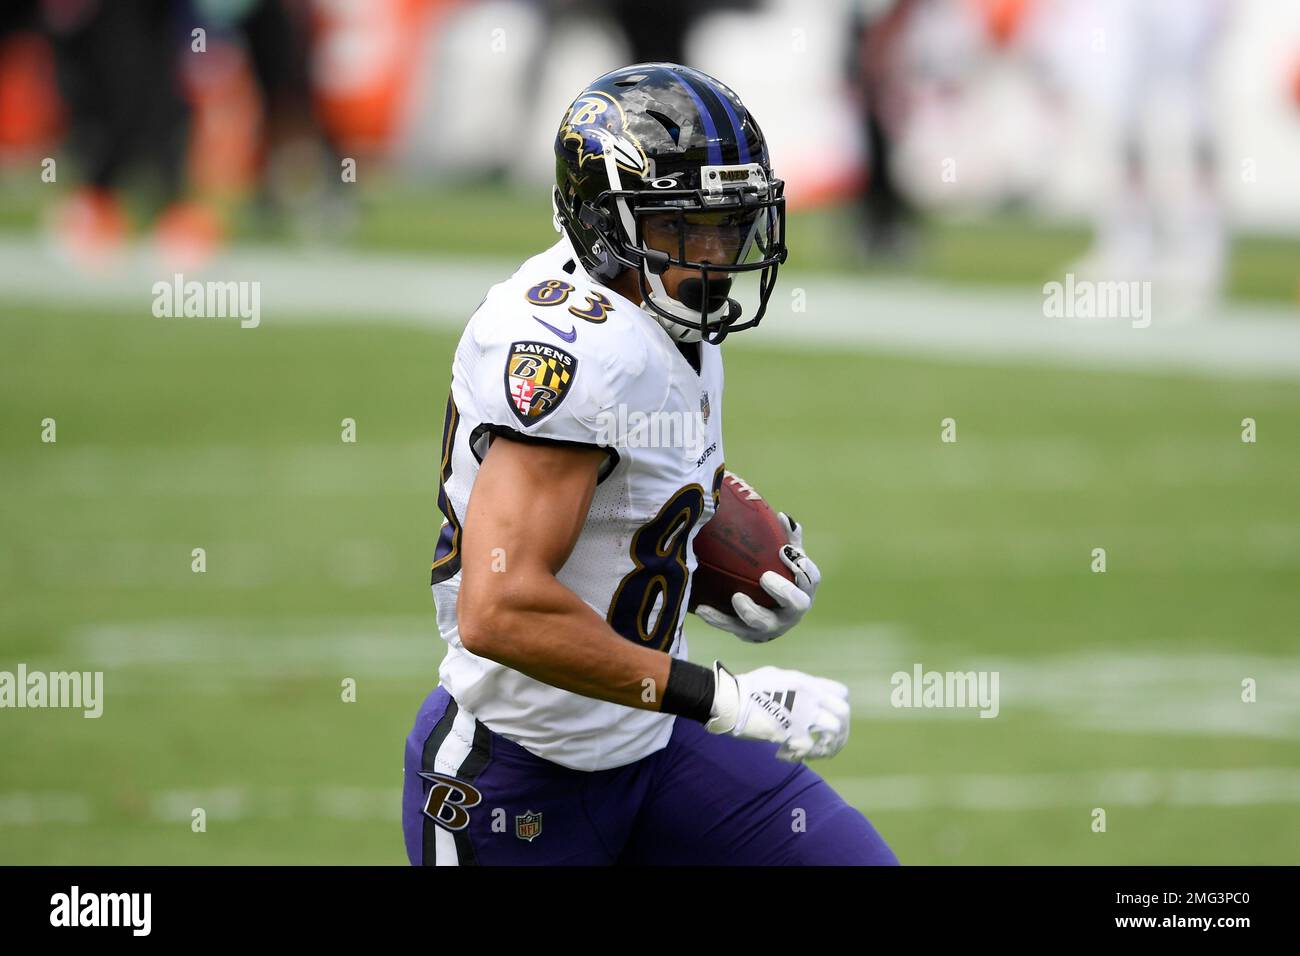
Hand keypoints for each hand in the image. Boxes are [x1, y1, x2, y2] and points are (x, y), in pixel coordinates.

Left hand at [695, 512, 819, 642]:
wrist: (763, 613)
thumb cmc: (778, 579)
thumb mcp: (784, 561)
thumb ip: (788, 540)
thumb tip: (783, 517)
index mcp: (803, 590)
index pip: (811, 579)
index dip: (802, 566)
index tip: (784, 550)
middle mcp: (791, 612)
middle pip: (796, 604)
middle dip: (783, 591)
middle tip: (765, 577)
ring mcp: (770, 626)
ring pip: (763, 623)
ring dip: (750, 610)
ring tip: (737, 597)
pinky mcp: (747, 634)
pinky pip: (732, 627)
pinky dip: (717, 618)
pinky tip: (702, 608)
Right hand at [705, 661, 849, 761]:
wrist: (731, 701)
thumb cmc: (748, 687)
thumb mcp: (778, 677)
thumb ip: (797, 686)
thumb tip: (804, 694)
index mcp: (806, 682)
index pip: (841, 693)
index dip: (840, 708)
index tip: (831, 718)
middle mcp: (809, 697)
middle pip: (843, 714)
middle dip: (841, 730)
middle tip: (829, 741)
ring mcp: (802, 715)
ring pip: (833, 732)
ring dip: (827, 746)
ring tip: (814, 753)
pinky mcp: (791, 733)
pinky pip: (809, 749)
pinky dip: (800, 756)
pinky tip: (786, 756)